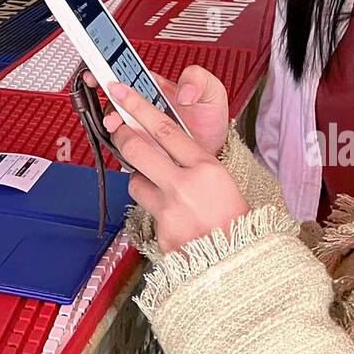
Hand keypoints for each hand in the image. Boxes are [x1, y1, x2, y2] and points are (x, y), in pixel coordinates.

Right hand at [83, 65, 229, 155]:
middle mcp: (141, 106)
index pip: (126, 72)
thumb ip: (199, 80)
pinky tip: (129, 144)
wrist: (215, 149)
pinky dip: (122, 144)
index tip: (101, 70)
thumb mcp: (212, 91)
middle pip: (115, 99)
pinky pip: (125, 145)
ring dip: (113, 122)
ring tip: (117, 124)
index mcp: (152, 86)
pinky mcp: (141, 147)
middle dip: (108, 98)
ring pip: (117, 123)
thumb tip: (184, 91)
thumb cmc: (209, 118)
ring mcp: (139, 127)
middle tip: (112, 103)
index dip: (108, 68)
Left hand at [103, 81, 247, 254]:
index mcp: (206, 167)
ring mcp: (170, 209)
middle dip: (122, 135)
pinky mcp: (160, 230)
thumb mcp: (221, 179)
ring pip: (134, 181)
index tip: (122, 94)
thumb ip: (192, 161)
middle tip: (117, 128)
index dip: (139, 108)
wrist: (237, 260)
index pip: (165, 129)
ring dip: (141, 180)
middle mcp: (185, 185)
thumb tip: (161, 141)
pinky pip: (145, 209)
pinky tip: (172, 218)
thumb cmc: (232, 218)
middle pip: (137, 149)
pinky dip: (154, 209)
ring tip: (161, 190)